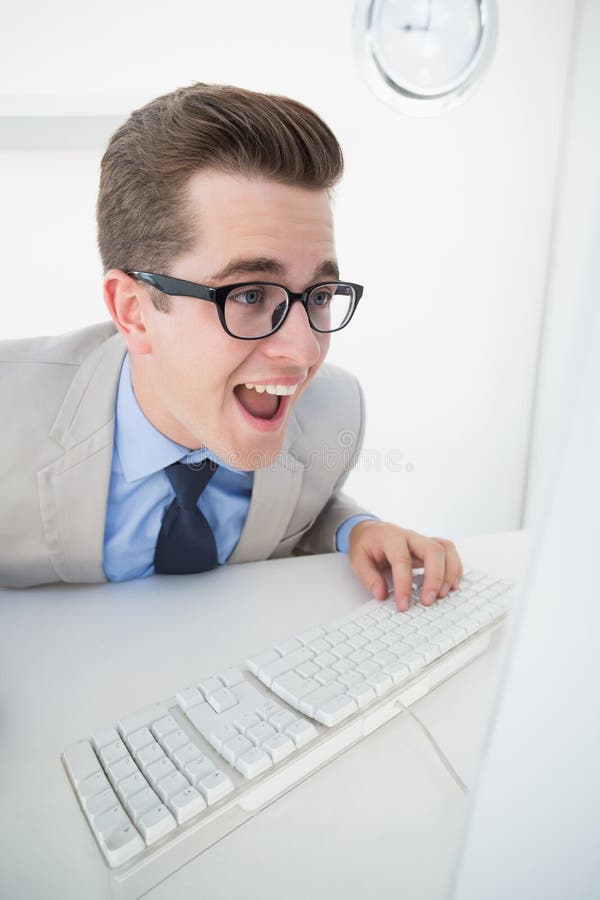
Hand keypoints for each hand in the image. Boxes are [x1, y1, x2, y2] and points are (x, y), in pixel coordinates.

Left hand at [348, 520, 462, 611]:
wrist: (371, 531)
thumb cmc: (366, 544)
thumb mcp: (357, 560)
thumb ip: (369, 577)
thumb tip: (381, 594)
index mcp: (391, 537)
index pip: (402, 559)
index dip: (404, 584)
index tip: (404, 604)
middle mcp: (410, 536)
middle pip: (432, 550)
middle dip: (435, 578)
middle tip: (428, 601)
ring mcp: (423, 540)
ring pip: (445, 549)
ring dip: (449, 573)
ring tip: (443, 595)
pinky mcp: (431, 547)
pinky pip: (450, 552)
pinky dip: (455, 569)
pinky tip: (451, 585)